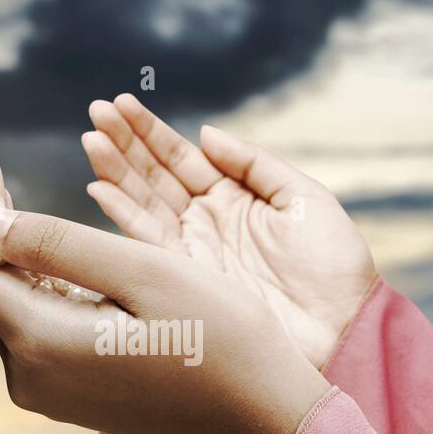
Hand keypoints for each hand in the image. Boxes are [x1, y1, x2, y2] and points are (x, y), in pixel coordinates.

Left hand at [0, 151, 329, 433]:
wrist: (264, 424)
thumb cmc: (222, 343)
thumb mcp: (144, 273)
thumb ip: (58, 244)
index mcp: (42, 342)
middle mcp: (31, 376)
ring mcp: (50, 393)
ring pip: (7, 307)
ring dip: (6, 252)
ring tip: (7, 194)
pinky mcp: (72, 396)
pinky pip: (34, 329)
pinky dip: (33, 285)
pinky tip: (46, 254)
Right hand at [81, 94, 375, 368]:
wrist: (341, 329)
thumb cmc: (333, 266)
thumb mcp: (302, 199)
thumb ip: (253, 163)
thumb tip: (205, 133)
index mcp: (235, 199)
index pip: (183, 158)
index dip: (151, 132)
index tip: (122, 104)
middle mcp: (206, 223)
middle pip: (155, 176)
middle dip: (124, 144)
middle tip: (96, 111)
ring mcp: (192, 252)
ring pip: (144, 204)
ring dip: (115, 173)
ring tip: (91, 141)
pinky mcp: (185, 281)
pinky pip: (147, 242)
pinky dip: (123, 216)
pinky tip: (100, 189)